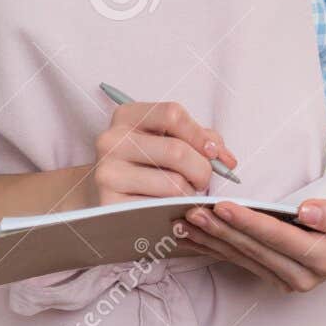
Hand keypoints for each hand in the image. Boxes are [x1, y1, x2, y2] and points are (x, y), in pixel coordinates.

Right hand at [89, 100, 238, 206]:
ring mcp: (107, 173)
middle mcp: (111, 140)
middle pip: (177, 151)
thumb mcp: (164, 139)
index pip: (172, 114)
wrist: (99, 192)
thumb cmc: (142, 163)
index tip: (213, 152)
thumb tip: (227, 160)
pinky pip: (160, 209)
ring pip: (173, 184)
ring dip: (190, 194)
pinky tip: (170, 208)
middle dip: (202, 170)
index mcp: (126, 116)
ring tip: (184, 194)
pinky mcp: (110, 204)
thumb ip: (198, 140)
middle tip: (203, 180)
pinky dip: (175, 211)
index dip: (200, 134)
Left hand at [176, 193, 325, 292]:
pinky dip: (216, 248)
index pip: (278, 237)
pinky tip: (193, 238)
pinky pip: (242, 261)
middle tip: (191, 211)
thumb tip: (307, 213)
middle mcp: (304, 276)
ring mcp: (288, 279)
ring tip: (183, 223)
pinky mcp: (276, 275)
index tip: (223, 205)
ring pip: (243, 257)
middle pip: (254, 249)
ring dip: (212, 241)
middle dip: (221, 231)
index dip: (249, 222)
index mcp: (325, 258)